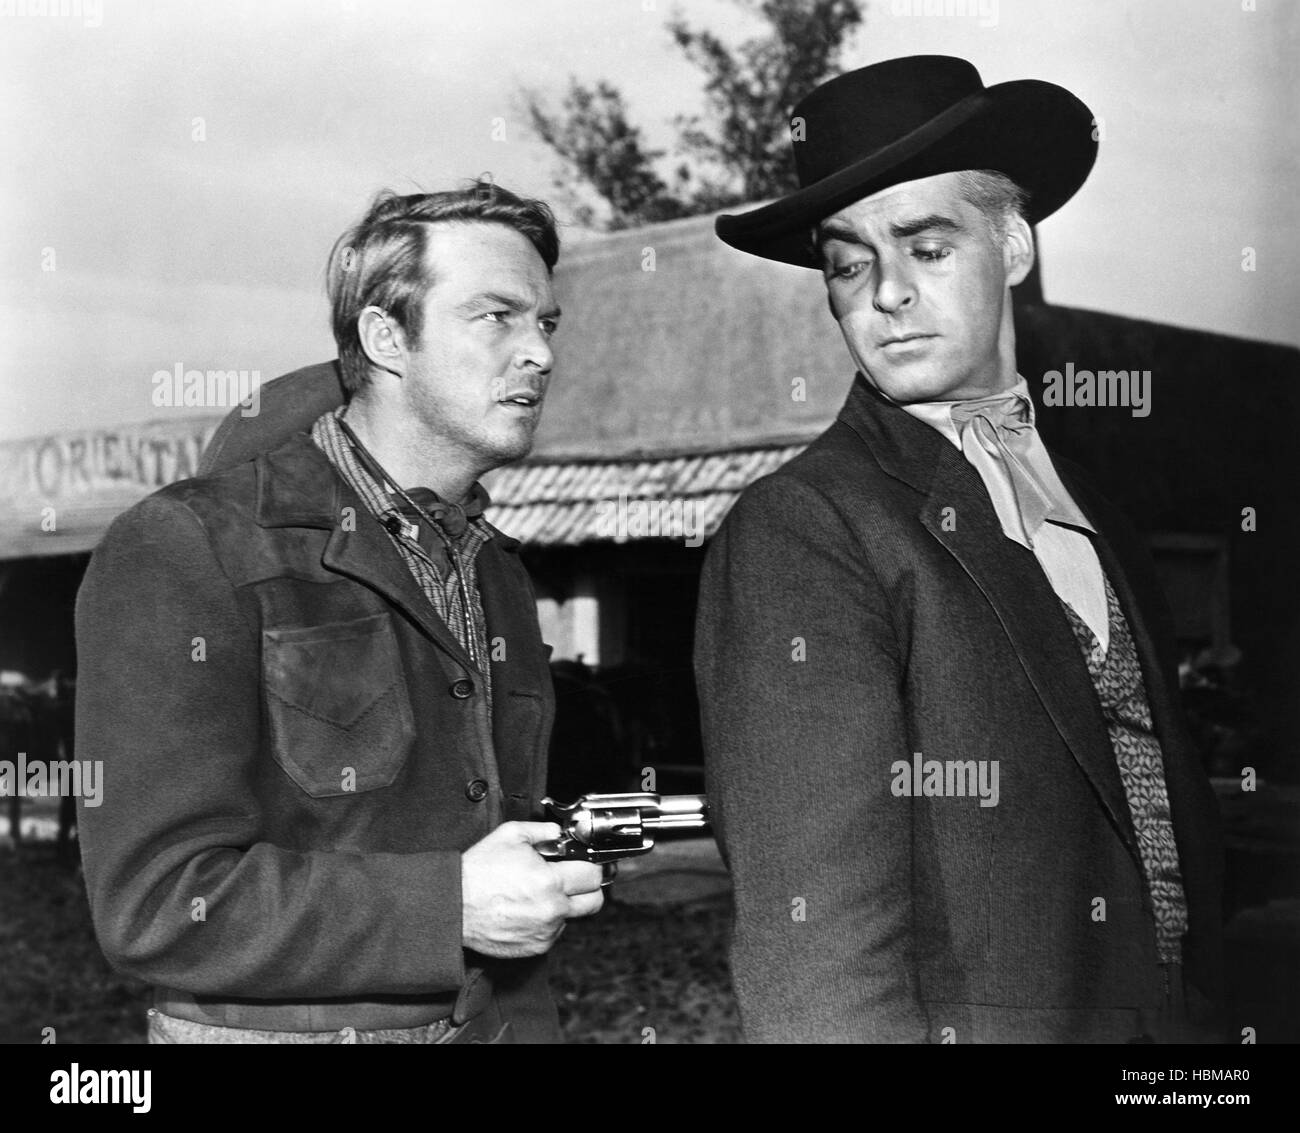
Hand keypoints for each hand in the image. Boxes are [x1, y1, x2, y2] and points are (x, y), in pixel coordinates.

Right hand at [461, 821, 603, 957]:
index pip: (593, 875)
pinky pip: (554, 932)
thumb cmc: (478, 872)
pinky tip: (527, 909)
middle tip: (573, 880)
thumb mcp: (510, 835)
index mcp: (550, 880)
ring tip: (538, 893)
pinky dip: (547, 921)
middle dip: (587, 888)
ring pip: (573, 917)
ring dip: (564, 905)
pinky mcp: (536, 947)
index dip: (589, 866)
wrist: (454, 907)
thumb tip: (558, 833)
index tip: (584, 864)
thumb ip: (542, 830)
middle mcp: (552, 909)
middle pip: (594, 902)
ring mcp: (546, 931)